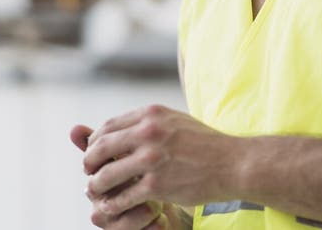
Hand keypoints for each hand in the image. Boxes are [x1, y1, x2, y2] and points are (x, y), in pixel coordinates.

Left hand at [79, 105, 236, 218]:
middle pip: (102, 147)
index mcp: (151, 114)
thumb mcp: (174, 121)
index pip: (109, 126)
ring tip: (96, 191)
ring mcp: (152, 158)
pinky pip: (123, 196)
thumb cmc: (204, 143)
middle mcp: (148, 131)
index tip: (93, 152)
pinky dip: (114, 204)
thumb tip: (124, 128)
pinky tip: (112, 206)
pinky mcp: (158, 184)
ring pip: (107, 174)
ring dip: (96, 185)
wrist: (232, 162)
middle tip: (88, 172)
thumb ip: (149, 123)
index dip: (95, 140)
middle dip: (89, 162)